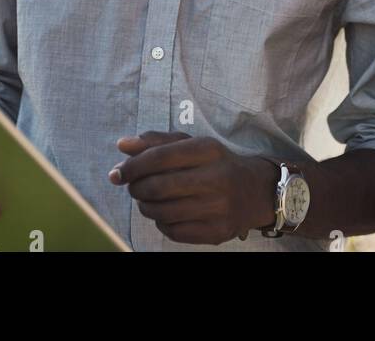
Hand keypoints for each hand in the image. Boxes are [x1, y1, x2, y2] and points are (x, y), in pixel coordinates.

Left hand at [107, 131, 277, 244]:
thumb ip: (156, 142)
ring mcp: (218, 208)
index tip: (117, 174)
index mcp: (208, 150)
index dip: (132, 167)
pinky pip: (174, 232)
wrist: (257, 192)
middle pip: (158, 187)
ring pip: (162, 212)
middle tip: (133, 188)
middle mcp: (216, 178)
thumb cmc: (215, 164)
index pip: (160, 157)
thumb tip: (122, 144)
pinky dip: (161, 223)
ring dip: (145, 207)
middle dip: (136, 189)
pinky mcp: (217, 232)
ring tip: (147, 200)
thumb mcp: (192, 145)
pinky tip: (165, 214)